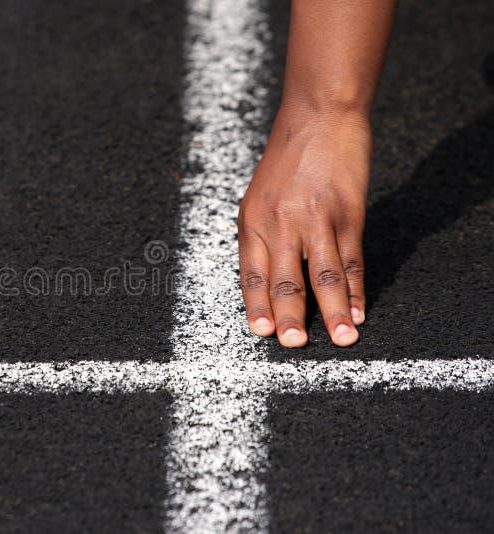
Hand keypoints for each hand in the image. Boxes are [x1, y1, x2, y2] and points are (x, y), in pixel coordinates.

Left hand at [238, 106, 369, 346]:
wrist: (319, 116)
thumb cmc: (287, 160)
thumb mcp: (260, 196)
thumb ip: (264, 236)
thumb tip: (269, 280)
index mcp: (253, 221)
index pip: (251, 273)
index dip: (257, 304)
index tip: (261, 331)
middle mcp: (281, 223)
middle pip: (284, 278)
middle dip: (289, 315)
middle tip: (293, 345)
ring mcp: (316, 219)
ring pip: (323, 274)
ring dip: (334, 311)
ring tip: (341, 339)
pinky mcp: (348, 213)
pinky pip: (351, 258)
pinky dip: (357, 288)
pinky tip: (360, 310)